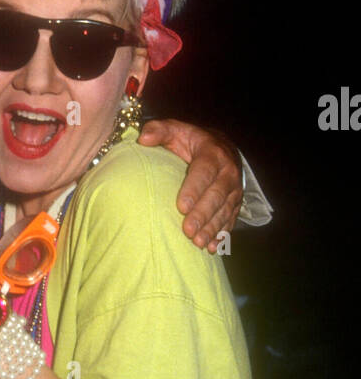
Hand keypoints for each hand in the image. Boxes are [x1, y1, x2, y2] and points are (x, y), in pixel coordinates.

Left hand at [138, 119, 242, 252]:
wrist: (222, 148)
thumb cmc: (191, 141)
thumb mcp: (176, 130)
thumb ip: (159, 131)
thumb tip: (143, 139)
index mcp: (213, 153)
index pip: (204, 172)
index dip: (194, 189)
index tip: (180, 207)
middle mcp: (228, 172)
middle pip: (216, 195)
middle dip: (203, 215)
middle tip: (188, 232)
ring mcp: (234, 190)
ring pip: (225, 210)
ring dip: (212, 228)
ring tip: (198, 243)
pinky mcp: (236, 203)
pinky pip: (231, 220)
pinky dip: (222, 235)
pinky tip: (213, 248)